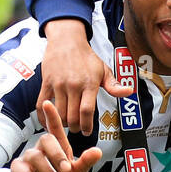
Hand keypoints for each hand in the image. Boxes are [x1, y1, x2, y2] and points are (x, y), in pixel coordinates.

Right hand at [10, 100, 102, 171]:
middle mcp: (41, 148)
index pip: (54, 128)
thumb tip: (98, 151)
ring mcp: (29, 158)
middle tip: (67, 169)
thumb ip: (85, 162)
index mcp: (57, 146)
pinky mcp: (19, 170)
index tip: (48, 103)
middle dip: (57, 154)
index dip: (51, 116)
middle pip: (45, 139)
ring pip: (35, 157)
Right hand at [38, 19, 133, 134]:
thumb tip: (129, 92)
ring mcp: (58, 84)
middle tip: (77, 129)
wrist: (67, 40)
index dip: (87, 125)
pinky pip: (41, 104)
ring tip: (66, 125)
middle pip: (72, 115)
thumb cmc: (87, 57)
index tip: (87, 132)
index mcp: (89, 83)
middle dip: (75, 127)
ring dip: (61, 123)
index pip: (87, 110)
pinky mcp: (46, 82)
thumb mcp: (103, 70)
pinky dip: (43, 116)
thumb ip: (114, 85)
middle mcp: (73, 84)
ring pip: (58, 112)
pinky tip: (48, 121)